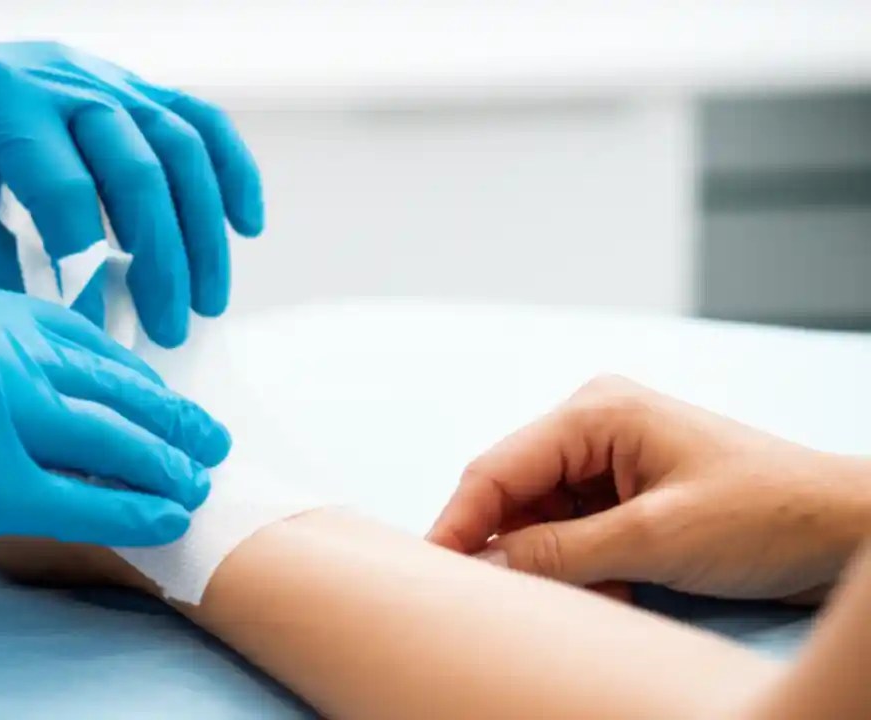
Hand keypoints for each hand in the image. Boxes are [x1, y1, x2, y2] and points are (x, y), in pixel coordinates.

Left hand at [0, 25, 264, 346]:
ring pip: (182, 149)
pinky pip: (202, 122)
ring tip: (209, 302)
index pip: (62, 194)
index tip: (98, 338)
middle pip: (136, 171)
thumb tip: (63, 331)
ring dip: (204, 231)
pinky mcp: (139, 89)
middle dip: (161, 261)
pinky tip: (246, 225)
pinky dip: (232, 171)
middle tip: (169, 331)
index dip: (84, 271)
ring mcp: (112, 79)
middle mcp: (68, 81)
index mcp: (4, 104)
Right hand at [0, 278, 228, 621]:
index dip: (128, 371)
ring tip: (199, 479)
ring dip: (166, 462)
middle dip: (169, 413)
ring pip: (110, 436)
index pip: (77, 334)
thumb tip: (42, 388)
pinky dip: (135, 510)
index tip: (159, 396)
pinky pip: (85, 499)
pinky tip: (168, 517)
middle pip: (109, 379)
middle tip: (210, 435)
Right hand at [427, 375, 870, 602]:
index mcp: (595, 412)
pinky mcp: (624, 486)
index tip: (432, 571)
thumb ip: (561, 552)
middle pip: (515, 493)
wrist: (844, 527)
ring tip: (603, 591)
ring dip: (557, 563)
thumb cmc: (767, 514)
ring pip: (542, 518)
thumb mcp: (655, 539)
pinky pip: (573, 528)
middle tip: (516, 600)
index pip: (498, 469)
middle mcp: (593, 424)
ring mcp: (609, 454)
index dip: (459, 523)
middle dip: (517, 548)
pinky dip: (583, 564)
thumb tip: (487, 566)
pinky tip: (618, 586)